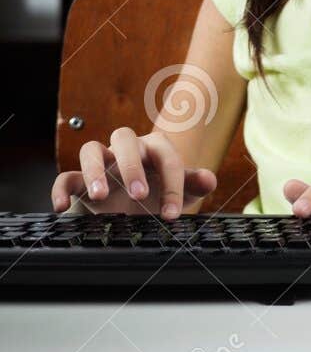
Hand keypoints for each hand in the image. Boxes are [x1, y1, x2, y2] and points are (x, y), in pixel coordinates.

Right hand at [51, 128, 216, 219]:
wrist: (133, 208)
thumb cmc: (158, 194)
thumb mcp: (178, 192)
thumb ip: (194, 183)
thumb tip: (209, 179)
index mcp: (153, 148)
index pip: (164, 155)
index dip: (171, 183)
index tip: (171, 214)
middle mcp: (126, 150)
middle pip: (125, 137)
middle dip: (132, 165)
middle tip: (138, 195)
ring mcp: (102, 163)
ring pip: (91, 149)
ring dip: (95, 171)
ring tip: (101, 197)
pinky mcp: (80, 181)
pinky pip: (66, 177)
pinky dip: (61, 189)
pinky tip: (62, 207)